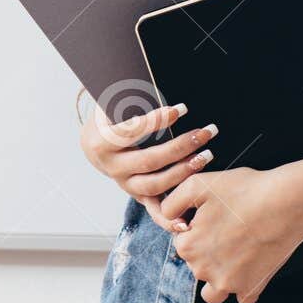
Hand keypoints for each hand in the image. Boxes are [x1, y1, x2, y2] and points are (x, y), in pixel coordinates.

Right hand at [80, 100, 217, 230]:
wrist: (95, 141)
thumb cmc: (111, 114)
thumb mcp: (114, 99)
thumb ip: (131, 93)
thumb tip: (154, 81)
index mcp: (102, 142)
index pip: (132, 131)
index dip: (157, 120)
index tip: (182, 109)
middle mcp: (112, 167)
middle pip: (149, 160)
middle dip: (181, 146)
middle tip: (206, 132)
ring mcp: (125, 184)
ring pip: (155, 185)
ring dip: (184, 173)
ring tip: (207, 155)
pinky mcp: (137, 195)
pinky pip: (153, 210)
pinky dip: (168, 219)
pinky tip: (186, 221)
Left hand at [158, 165, 302, 302]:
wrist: (286, 202)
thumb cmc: (245, 190)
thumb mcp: (200, 183)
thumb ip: (173, 202)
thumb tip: (167, 217)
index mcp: (189, 247)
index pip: (182, 242)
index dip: (197, 228)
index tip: (216, 216)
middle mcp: (204, 271)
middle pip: (197, 265)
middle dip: (208, 251)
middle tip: (231, 228)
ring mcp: (229, 283)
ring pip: (213, 290)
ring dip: (219, 276)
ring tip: (236, 253)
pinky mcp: (252, 288)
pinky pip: (242, 297)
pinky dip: (245, 286)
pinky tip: (252, 265)